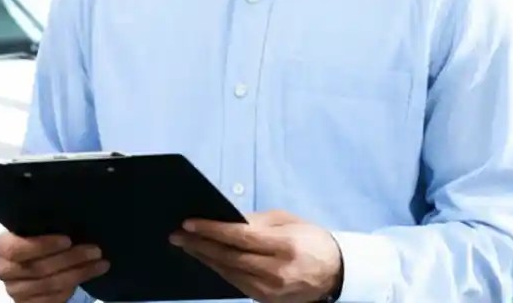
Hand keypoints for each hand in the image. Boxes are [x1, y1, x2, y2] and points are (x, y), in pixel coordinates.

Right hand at [0, 230, 109, 301]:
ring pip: (51, 285)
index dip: (43, 245)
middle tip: (95, 250)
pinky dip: (74, 287)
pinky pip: (54, 298)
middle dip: (71, 258)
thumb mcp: (36, 229)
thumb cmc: (39, 240)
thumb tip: (75, 216)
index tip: (68, 240)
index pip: (17, 248)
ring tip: (100, 263)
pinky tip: (89, 275)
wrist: (34, 262)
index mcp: (3, 246)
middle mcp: (5, 270)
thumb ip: (45, 225)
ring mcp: (16, 290)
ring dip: (80, 273)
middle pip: (40, 268)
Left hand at [170, 210, 342, 302]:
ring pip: (229, 273)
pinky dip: (219, 270)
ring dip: (205, 258)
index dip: (211, 230)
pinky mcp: (266, 301)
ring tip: (187, 245)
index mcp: (284, 246)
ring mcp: (270, 290)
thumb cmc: (310, 240)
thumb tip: (226, 217)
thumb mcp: (288, 221)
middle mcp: (276, 271)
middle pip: (229, 257)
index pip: (240, 237)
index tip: (189, 223)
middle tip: (177, 235)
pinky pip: (236, 283)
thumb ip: (256, 221)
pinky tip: (207, 259)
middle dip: (200, 245)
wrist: (335, 272)